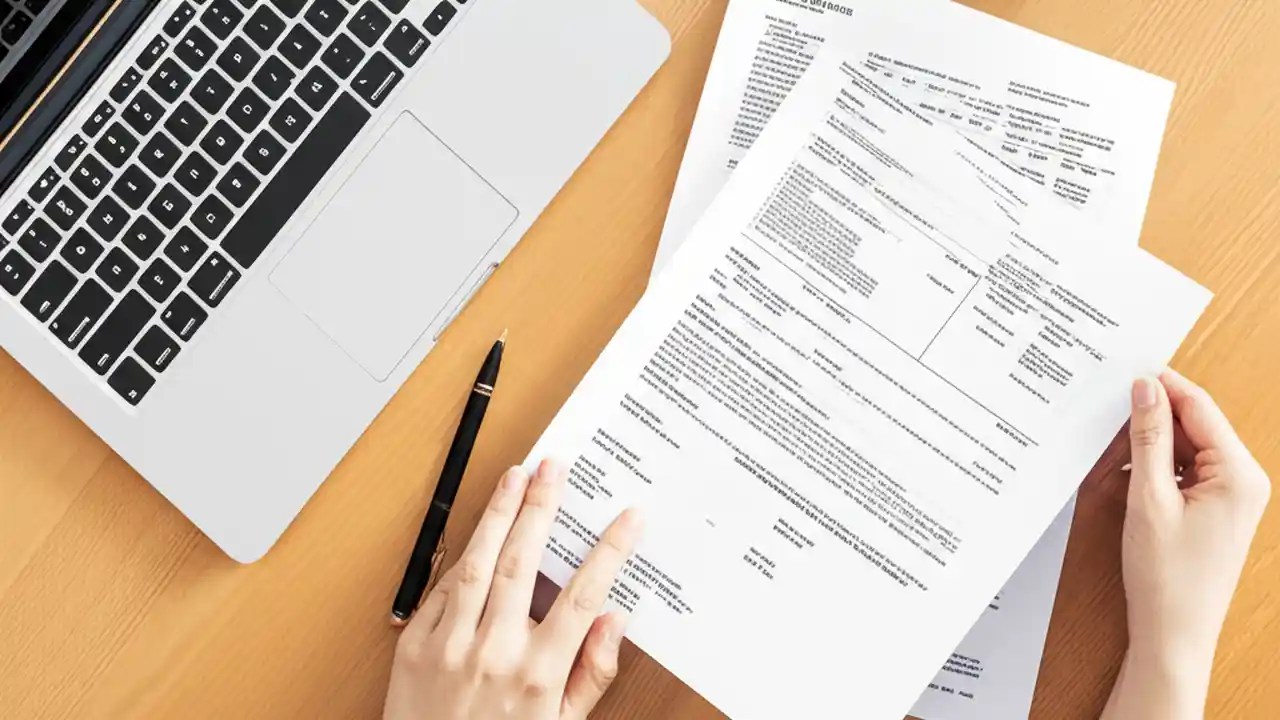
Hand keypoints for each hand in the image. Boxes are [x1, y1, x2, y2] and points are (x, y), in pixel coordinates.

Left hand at [383, 460, 642, 719]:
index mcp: (538, 674)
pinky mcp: (414, 645)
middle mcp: (493, 653)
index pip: (583, 596)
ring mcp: (449, 646)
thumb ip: (590, 674)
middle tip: (555, 468)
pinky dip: (463, 556)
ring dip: (498, 513)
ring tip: (515, 476)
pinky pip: (442, 590)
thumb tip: (613, 620)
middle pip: (524, 561)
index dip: (609, 551)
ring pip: (479, 563)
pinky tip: (480, 530)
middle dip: (543, 507)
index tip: (629, 517)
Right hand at [1103, 370, 1269, 719]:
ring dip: (1147, 445)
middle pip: (1194, 426)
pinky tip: (1121, 473)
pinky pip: (1183, 473)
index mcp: (1239, 473)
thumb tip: (1145, 388)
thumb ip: (1148, 438)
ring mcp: (1230, 497)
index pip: (1200, 407)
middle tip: (1103, 407)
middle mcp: (1243, 480)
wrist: (1173, 636)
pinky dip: (1153, 469)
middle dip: (1150, 417)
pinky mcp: (1213, 512)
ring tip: (1105, 446)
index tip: (1124, 368)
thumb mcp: (1148, 498)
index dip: (1162, 385)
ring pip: (1184, 449)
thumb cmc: (1166, 576)